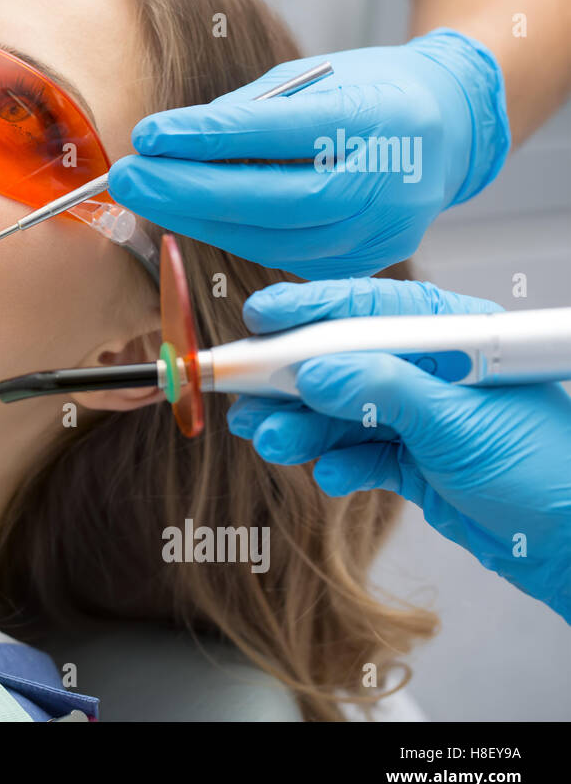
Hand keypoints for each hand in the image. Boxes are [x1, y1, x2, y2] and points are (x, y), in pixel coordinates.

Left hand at [107, 30, 509, 278]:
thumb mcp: (315, 79)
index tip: (149, 135)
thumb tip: (169, 141)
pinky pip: (278, 255)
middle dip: (188, 192)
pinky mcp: (358, 265)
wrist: (446, 130)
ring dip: (195, 218)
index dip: (208, 139)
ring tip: (144, 194)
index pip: (280, 135)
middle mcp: (386, 186)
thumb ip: (247, 112)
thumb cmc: (368, 94)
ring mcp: (376, 235)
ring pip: (269, 238)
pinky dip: (226, 234)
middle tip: (128, 177)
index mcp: (381, 121)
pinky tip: (185, 214)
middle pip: (272, 201)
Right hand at [228, 278, 570, 622]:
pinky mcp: (413, 462)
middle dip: (288, 381)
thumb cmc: (550, 471)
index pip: (368, 310)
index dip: (309, 311)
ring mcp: (420, 417)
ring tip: (270, 440)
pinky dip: (336, 465)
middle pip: (340, 362)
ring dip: (301, 427)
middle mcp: (431, 371)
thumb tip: (316, 371)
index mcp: (452, 338)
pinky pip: (357, 455)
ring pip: (339, 412)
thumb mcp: (461, 423)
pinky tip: (329, 474)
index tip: (258, 319)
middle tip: (244, 395)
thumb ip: (385, 391)